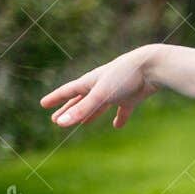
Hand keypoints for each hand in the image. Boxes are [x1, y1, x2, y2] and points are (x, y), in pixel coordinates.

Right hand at [40, 45, 161, 129]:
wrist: (152, 67)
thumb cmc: (124, 77)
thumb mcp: (101, 95)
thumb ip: (82, 109)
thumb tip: (61, 123)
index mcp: (90, 82)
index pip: (68, 91)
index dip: (55, 98)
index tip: (43, 104)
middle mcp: (101, 86)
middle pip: (81, 101)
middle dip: (69, 110)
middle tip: (56, 120)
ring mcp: (117, 91)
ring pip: (99, 105)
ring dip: (90, 115)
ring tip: (83, 123)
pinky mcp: (132, 97)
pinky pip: (123, 110)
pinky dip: (119, 118)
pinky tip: (117, 126)